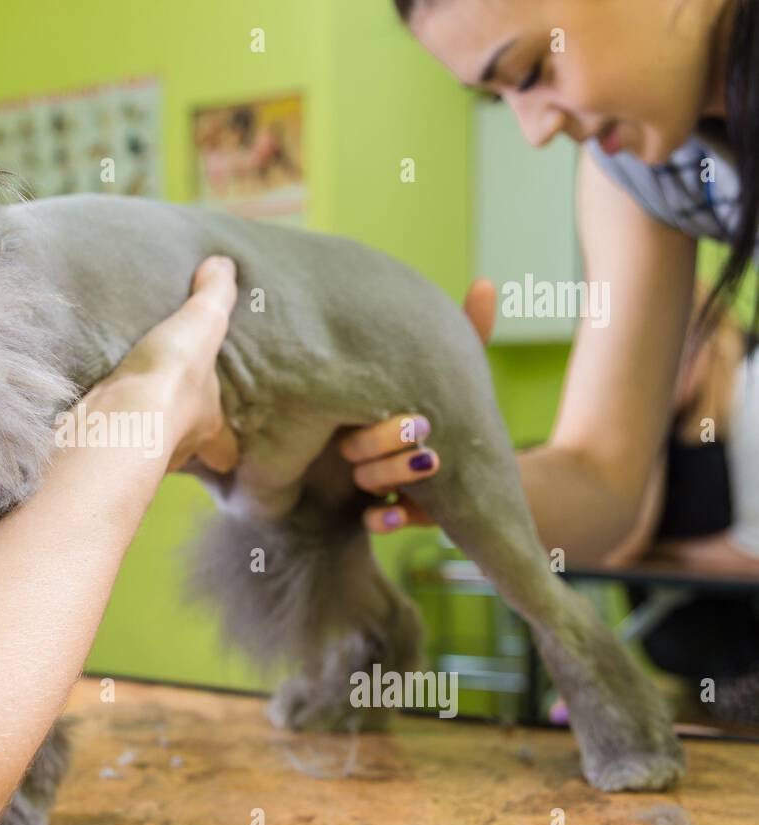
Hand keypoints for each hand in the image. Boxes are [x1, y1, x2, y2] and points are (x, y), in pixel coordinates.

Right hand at [87, 256, 239, 472]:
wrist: (121, 411)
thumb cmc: (173, 375)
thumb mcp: (202, 322)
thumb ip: (213, 295)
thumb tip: (224, 265)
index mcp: (208, 424)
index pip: (224, 448)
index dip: (225, 450)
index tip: (225, 454)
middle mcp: (179, 447)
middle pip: (184, 451)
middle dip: (178, 437)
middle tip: (169, 422)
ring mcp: (140, 456)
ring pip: (146, 451)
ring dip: (140, 434)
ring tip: (128, 415)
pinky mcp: (106, 454)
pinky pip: (110, 444)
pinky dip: (106, 432)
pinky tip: (95, 417)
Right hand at [340, 279, 496, 532]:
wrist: (481, 472)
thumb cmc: (456, 412)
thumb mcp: (459, 375)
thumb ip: (469, 334)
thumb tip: (486, 285)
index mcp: (368, 408)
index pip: (355, 406)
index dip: (378, 409)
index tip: (413, 406)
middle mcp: (359, 445)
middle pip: (355, 445)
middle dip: (385, 439)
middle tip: (421, 426)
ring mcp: (369, 482)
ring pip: (364, 481)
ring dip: (391, 473)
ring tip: (429, 462)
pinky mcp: (385, 515)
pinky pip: (370, 522)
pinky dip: (382, 521)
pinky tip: (401, 516)